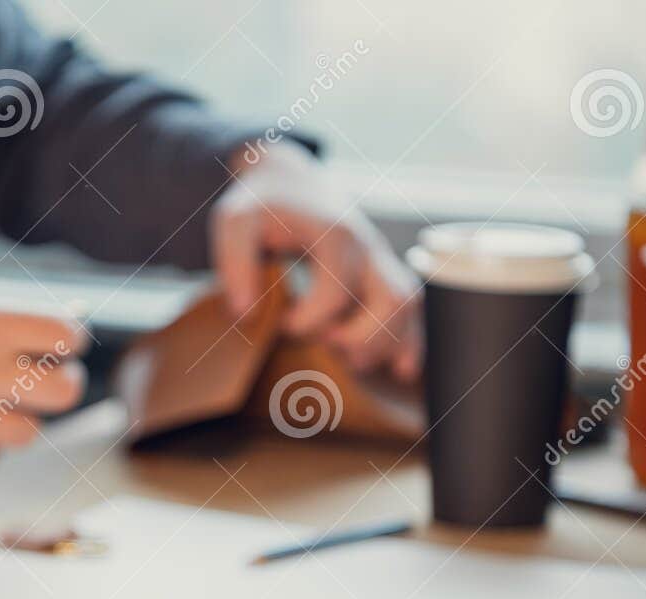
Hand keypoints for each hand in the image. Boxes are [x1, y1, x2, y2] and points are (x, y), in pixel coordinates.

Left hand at [210, 142, 420, 379]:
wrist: (290, 180)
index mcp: (335, 234)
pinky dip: (409, 340)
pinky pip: (410, 308)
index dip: (309, 321)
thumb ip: (234, 264)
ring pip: (406, 305)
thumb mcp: (235, 222)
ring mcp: (379, 260)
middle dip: (359, 338)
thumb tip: (245, 314)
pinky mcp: (383, 272)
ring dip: (384, 343)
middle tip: (325, 344)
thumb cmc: (262, 205)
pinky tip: (399, 371)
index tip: (282, 324)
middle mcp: (367, 247)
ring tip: (349, 359)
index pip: (336, 293)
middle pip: (391, 301)